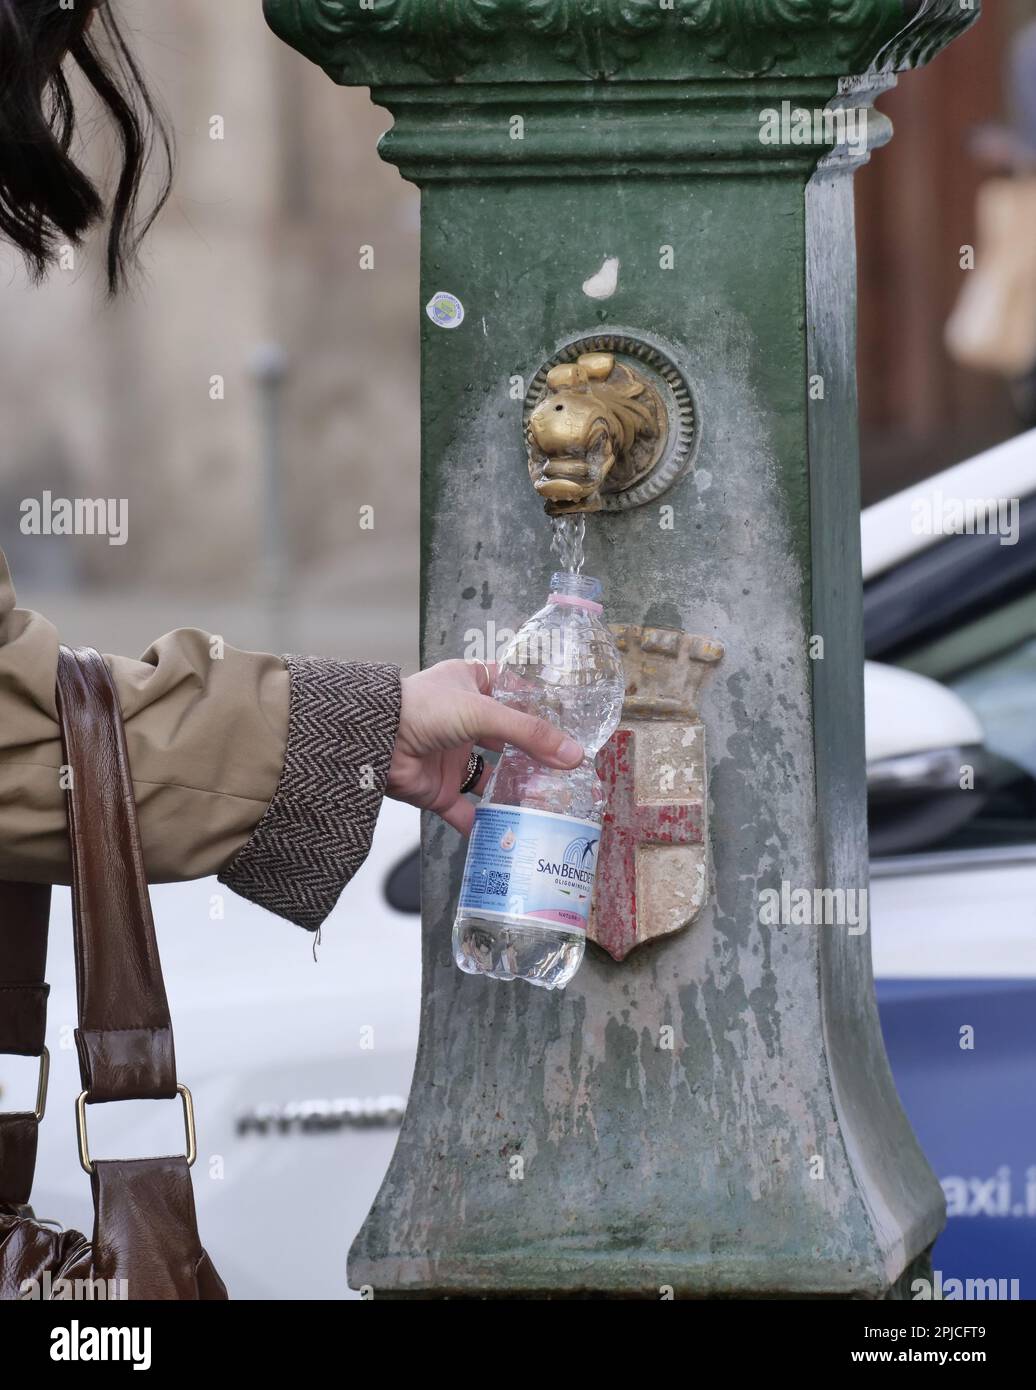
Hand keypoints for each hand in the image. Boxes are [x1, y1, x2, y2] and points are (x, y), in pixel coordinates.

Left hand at [386, 659, 583, 833]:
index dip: (541, 704)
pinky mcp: (440, 789)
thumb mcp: (483, 712)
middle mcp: (464, 719)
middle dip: (535, 754)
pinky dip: (486, 825)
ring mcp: (452, 756)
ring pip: (491, 777)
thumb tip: (575, 755)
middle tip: (571, 768)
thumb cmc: (423, 709)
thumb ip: (530, 734)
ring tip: (552, 803)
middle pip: (508, 739)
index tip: (576, 720)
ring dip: (515, 791)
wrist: (374, 742)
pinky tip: (514, 835)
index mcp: (471, 685)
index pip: (514, 691)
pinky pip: (467, 812)